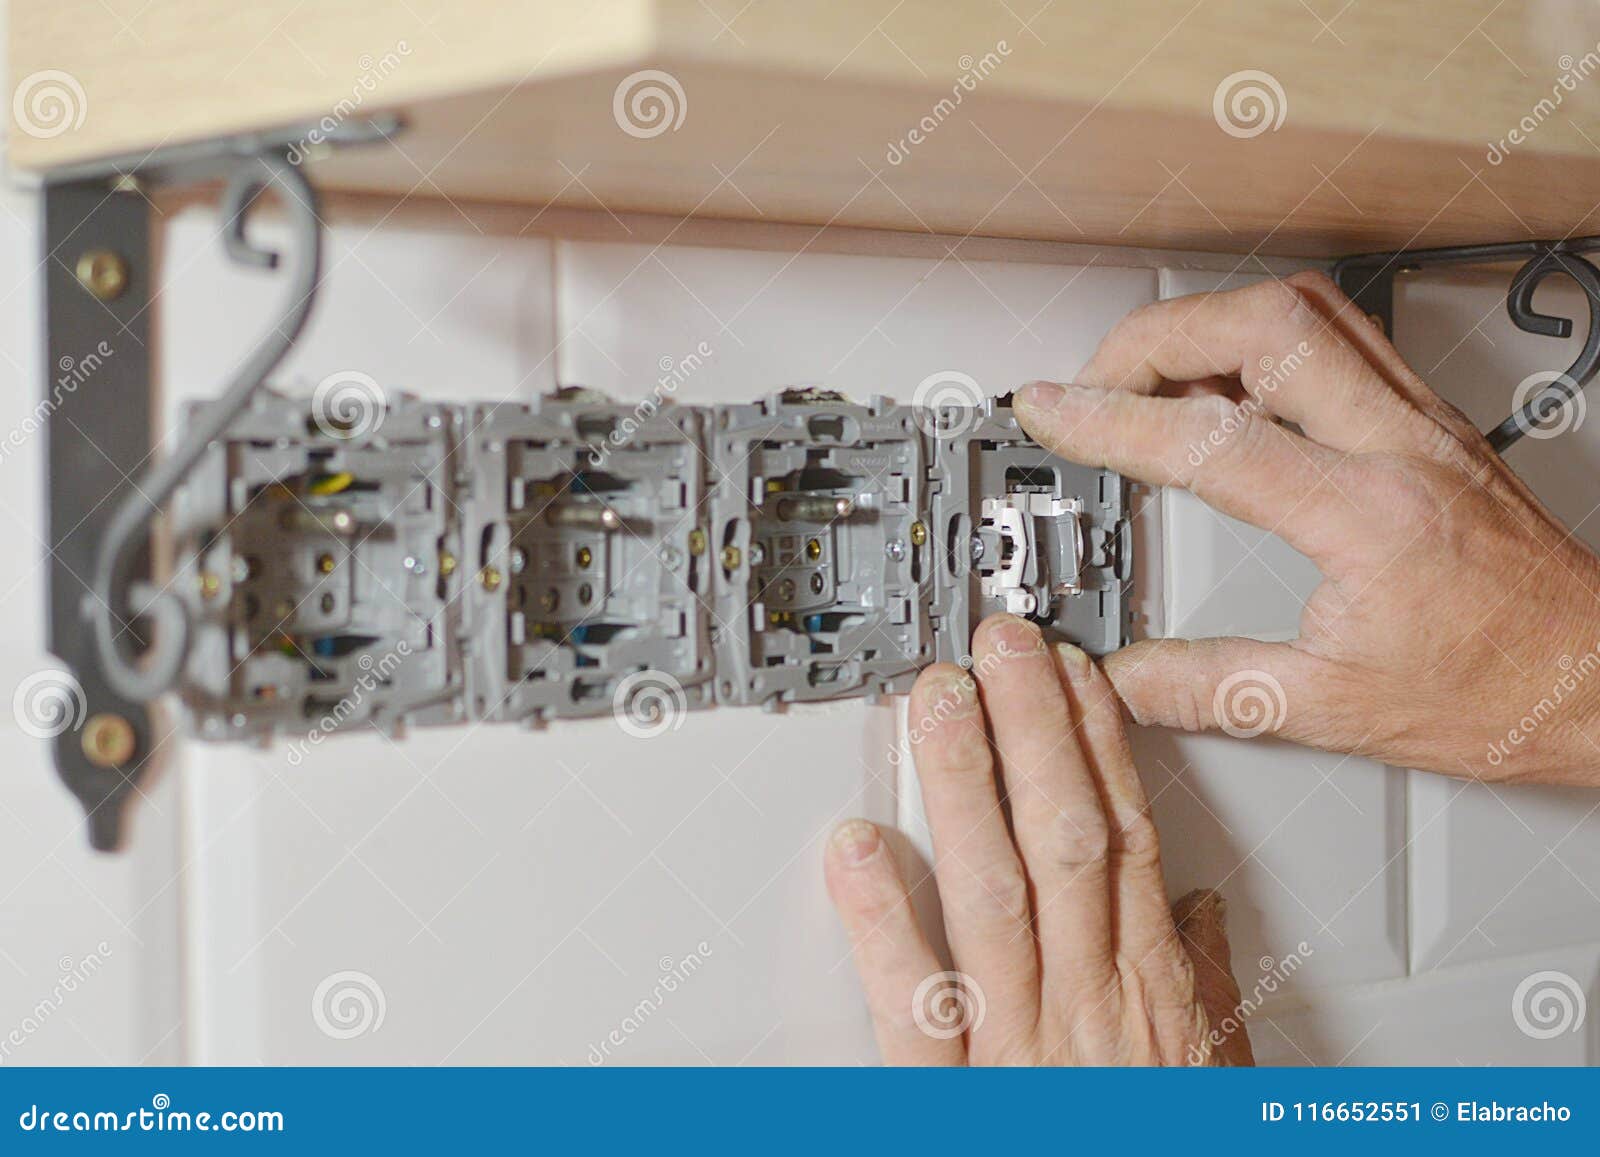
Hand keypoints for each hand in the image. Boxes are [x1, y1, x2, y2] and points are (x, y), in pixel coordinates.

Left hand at [823, 615, 1253, 1065]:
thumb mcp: (1217, 1061)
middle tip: (1003, 647)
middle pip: (1062, 834)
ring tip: (939, 700)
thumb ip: (1201, 978)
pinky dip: (882, 922)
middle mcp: (1084, 999)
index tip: (1074, 675)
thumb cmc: (1170, 1153)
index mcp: (1148, 988)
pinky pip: (915, 1002)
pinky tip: (854, 849)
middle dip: (1033, 727)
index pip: (1124, 834)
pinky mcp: (956, 1096)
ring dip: (964, 781)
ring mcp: (1018, 1042)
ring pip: (990, 889)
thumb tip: (1198, 912)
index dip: (1098, 743)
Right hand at [1014, 272, 1599, 784]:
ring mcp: (1419, 422)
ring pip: (1305, 310)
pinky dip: (1263, 338)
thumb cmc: (1503, 692)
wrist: (1598, 678)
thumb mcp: (1337, 709)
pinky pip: (1340, 335)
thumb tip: (1128, 679)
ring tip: (1151, 371)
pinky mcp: (1431, 422)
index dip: (1111, 421)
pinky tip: (1233, 380)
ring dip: (1210, 323)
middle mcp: (1399, 446)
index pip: (1212, 440)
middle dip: (1154, 337)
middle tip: (1097, 381)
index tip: (1053, 413)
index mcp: (1368, 518)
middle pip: (1262, 323)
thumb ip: (1212, 690)